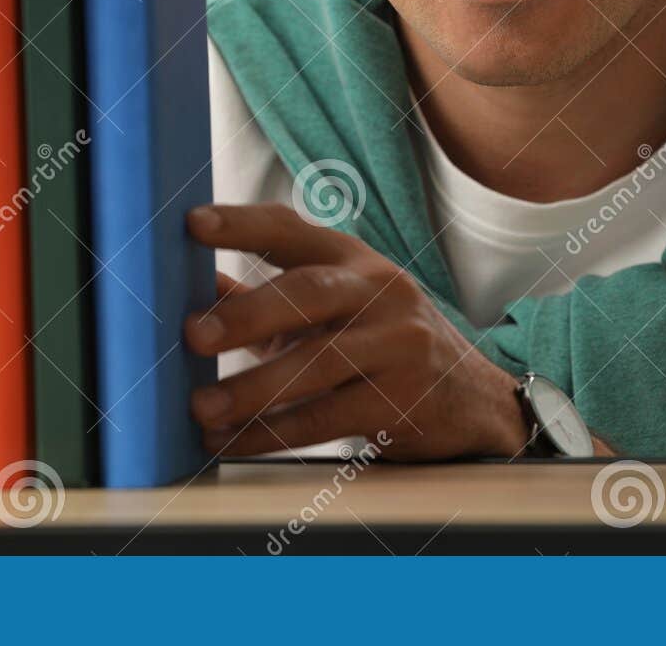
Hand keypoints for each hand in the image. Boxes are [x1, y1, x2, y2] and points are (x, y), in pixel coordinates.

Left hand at [183, 203, 532, 460]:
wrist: (473, 397)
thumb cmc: (384, 346)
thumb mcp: (337, 310)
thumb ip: (270, 298)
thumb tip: (197, 286)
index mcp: (354, 261)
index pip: (293, 231)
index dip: (242, 224)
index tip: (191, 224)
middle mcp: (381, 291)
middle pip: (309, 292)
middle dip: (248, 313)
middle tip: (194, 335)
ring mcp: (398, 343)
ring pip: (318, 362)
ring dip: (252, 390)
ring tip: (202, 409)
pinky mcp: (405, 399)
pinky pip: (328, 418)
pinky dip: (273, 434)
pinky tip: (233, 442)